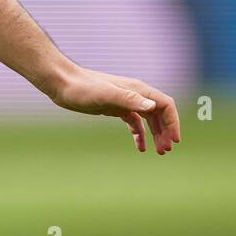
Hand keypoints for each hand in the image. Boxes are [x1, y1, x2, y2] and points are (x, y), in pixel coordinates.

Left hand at [48, 66, 180, 154]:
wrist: (61, 84)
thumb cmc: (81, 87)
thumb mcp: (105, 94)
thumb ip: (128, 98)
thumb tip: (152, 105)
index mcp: (137, 90)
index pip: (165, 105)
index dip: (173, 122)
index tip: (173, 141)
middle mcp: (134, 94)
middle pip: (160, 113)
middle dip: (166, 131)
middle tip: (165, 151)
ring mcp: (124, 101)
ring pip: (148, 119)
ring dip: (156, 134)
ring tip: (158, 151)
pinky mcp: (114, 108)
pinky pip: (134, 122)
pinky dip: (139, 134)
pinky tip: (140, 148)